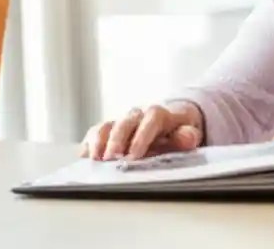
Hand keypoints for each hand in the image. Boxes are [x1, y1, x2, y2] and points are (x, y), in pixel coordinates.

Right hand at [79, 102, 203, 160]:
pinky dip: (88, 143)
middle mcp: (137, 115)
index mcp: (159, 114)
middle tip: (112, 159)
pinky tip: (85, 156)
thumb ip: (187, 136)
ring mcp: (121, 121)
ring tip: (95, 159)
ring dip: (99, 142)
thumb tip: (187, 137)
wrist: (170, 121)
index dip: (141, 138)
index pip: (150, 121)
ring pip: (106, 126)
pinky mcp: (108, 130)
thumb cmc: (178, 130)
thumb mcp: (188, 133)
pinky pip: (95, 133)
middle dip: (117, 141)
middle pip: (124, 123)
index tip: (133, 156)